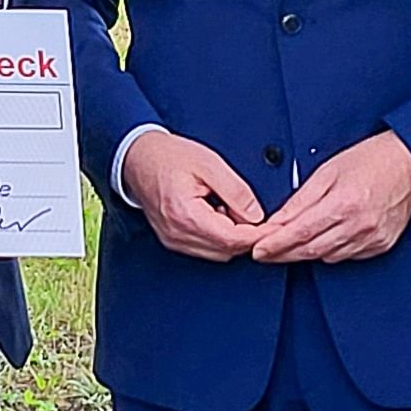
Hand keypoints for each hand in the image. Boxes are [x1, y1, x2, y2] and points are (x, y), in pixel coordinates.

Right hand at [123, 131, 263, 261]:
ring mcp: (174, 240)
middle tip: (249, 210)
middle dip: (245, 235)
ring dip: (231, 237)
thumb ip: (236, 191)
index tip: (272, 225)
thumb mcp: (209, 164)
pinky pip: (205, 249)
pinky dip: (217, 237)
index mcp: (186, 215)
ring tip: (226, 207)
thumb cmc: (168, 156)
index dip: (257, 234)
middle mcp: (178, 234)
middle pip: (227, 251)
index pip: (232, 239)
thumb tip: (256, 215)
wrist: (138, 157)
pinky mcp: (173, 240)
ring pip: (217, 253)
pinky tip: (216, 215)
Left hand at [250, 132, 410, 264]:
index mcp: (344, 204)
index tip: (258, 249)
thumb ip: (300, 199)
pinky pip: (346, 256)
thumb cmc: (370, 160)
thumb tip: (277, 220)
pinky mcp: (380, 245)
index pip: (300, 233)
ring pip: (327, 256)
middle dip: (283, 254)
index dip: (275, 245)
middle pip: (310, 250)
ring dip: (304, 254)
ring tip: (286, 247)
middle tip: (263, 253)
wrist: (409, 162)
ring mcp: (372, 239)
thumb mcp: (328, 171)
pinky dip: (329, 251)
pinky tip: (320, 241)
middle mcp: (359, 226)